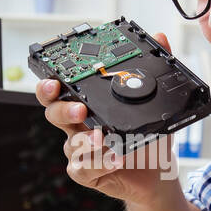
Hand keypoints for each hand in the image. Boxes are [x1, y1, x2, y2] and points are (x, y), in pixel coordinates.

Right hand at [35, 30, 175, 205]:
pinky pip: (84, 169)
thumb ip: (155, 72)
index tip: (53, 79)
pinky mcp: (89, 172)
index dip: (49, 84)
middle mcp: (78, 126)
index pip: (59, 90)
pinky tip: (115, 158)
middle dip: (62, 108)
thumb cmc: (148, 137)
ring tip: (102, 137)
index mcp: (87, 104)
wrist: (158, 173)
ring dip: (86, 140)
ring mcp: (82, 150)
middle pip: (54, 113)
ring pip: (71, 144)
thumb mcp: (156, 104)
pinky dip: (99, 163)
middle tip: (79, 109)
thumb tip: (160, 37)